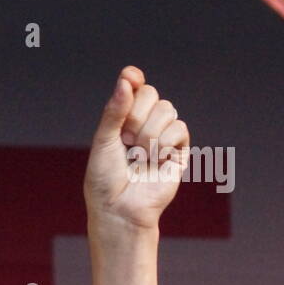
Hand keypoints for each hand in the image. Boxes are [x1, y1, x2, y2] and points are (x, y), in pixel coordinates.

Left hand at [84, 65, 189, 232]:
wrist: (120, 208)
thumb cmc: (105, 179)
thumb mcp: (104, 141)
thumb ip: (115, 110)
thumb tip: (127, 79)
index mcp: (122, 120)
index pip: (134, 88)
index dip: (133, 79)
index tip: (132, 77)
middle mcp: (143, 124)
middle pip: (151, 94)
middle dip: (136, 115)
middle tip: (126, 140)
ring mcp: (162, 136)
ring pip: (167, 109)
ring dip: (148, 133)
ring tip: (138, 156)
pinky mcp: (179, 150)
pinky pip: (179, 128)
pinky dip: (163, 144)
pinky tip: (154, 160)